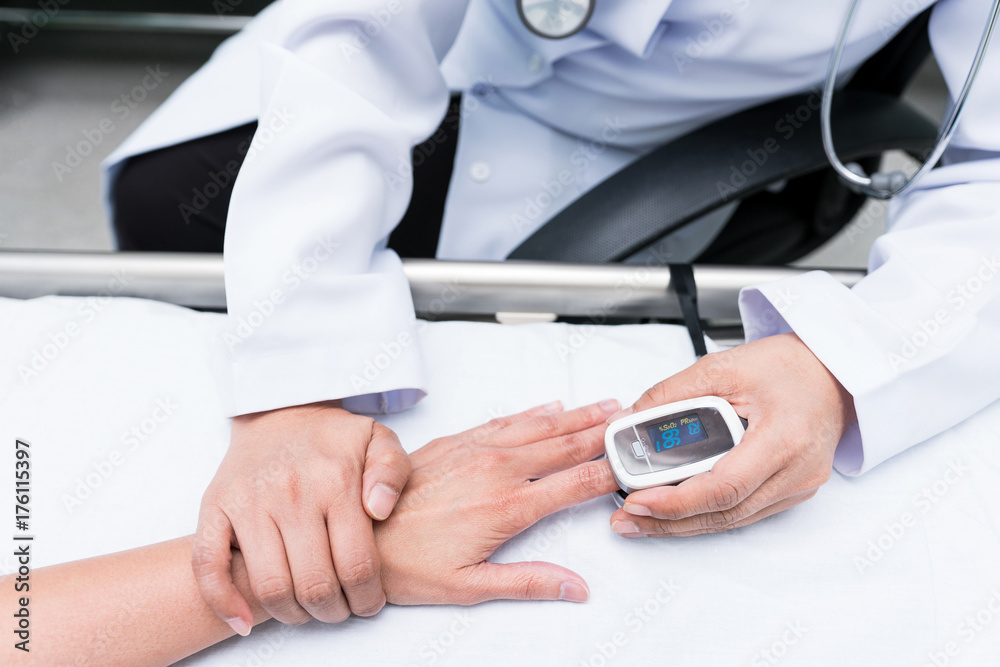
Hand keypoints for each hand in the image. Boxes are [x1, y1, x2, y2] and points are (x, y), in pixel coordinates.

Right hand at [193, 402, 410, 633]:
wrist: (280, 409)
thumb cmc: (334, 438)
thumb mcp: (379, 440)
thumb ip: (392, 472)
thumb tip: (381, 509)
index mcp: (336, 481)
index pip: (357, 565)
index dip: (367, 598)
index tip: (369, 603)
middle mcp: (291, 493)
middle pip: (315, 584)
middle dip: (333, 612)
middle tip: (340, 610)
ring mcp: (249, 501)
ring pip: (269, 586)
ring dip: (292, 615)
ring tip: (307, 610)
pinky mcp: (214, 506)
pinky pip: (208, 565)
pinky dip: (223, 602)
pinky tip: (243, 621)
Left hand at [375, 399, 621, 604]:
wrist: (357, 533)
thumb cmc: (408, 564)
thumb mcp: (470, 586)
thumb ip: (528, 583)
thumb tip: (576, 588)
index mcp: (508, 506)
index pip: (576, 484)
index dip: (609, 474)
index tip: (633, 466)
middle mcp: (496, 470)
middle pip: (564, 446)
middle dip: (602, 433)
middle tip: (631, 421)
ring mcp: (475, 450)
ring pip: (538, 426)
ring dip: (575, 415)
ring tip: (605, 407)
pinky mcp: (455, 441)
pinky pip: (504, 419)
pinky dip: (533, 411)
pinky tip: (550, 406)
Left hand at [609, 333, 855, 536]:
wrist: (831, 373)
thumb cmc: (788, 366)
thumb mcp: (723, 367)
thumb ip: (671, 393)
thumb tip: (629, 420)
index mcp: (784, 437)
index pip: (725, 486)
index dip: (677, 501)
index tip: (636, 500)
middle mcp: (797, 471)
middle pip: (725, 513)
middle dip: (669, 520)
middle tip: (625, 518)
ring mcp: (798, 487)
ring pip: (732, 520)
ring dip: (683, 523)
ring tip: (640, 520)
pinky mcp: (793, 492)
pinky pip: (743, 513)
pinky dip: (706, 513)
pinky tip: (675, 511)